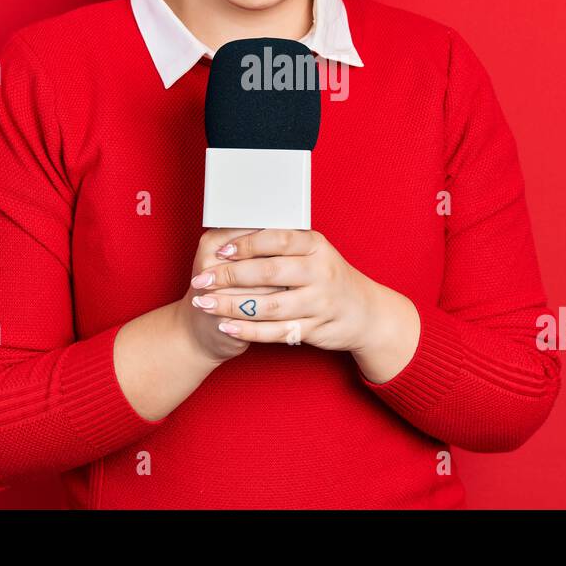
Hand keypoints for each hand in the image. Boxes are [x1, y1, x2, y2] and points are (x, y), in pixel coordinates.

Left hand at [187, 228, 383, 351]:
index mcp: (316, 245)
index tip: (220, 251)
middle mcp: (321, 272)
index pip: (277, 239)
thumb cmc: (327, 276)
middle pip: (269, 272)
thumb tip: (234, 234)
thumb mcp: (313, 252)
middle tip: (202, 281)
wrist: (364, 313)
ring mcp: (320, 302)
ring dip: (231, 306)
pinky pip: (276, 332)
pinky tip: (226, 326)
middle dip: (229, 277)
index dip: (246, 244)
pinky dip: (248, 330)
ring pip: (269, 306)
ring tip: (205, 304)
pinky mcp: (315, 329)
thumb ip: (281, 244)